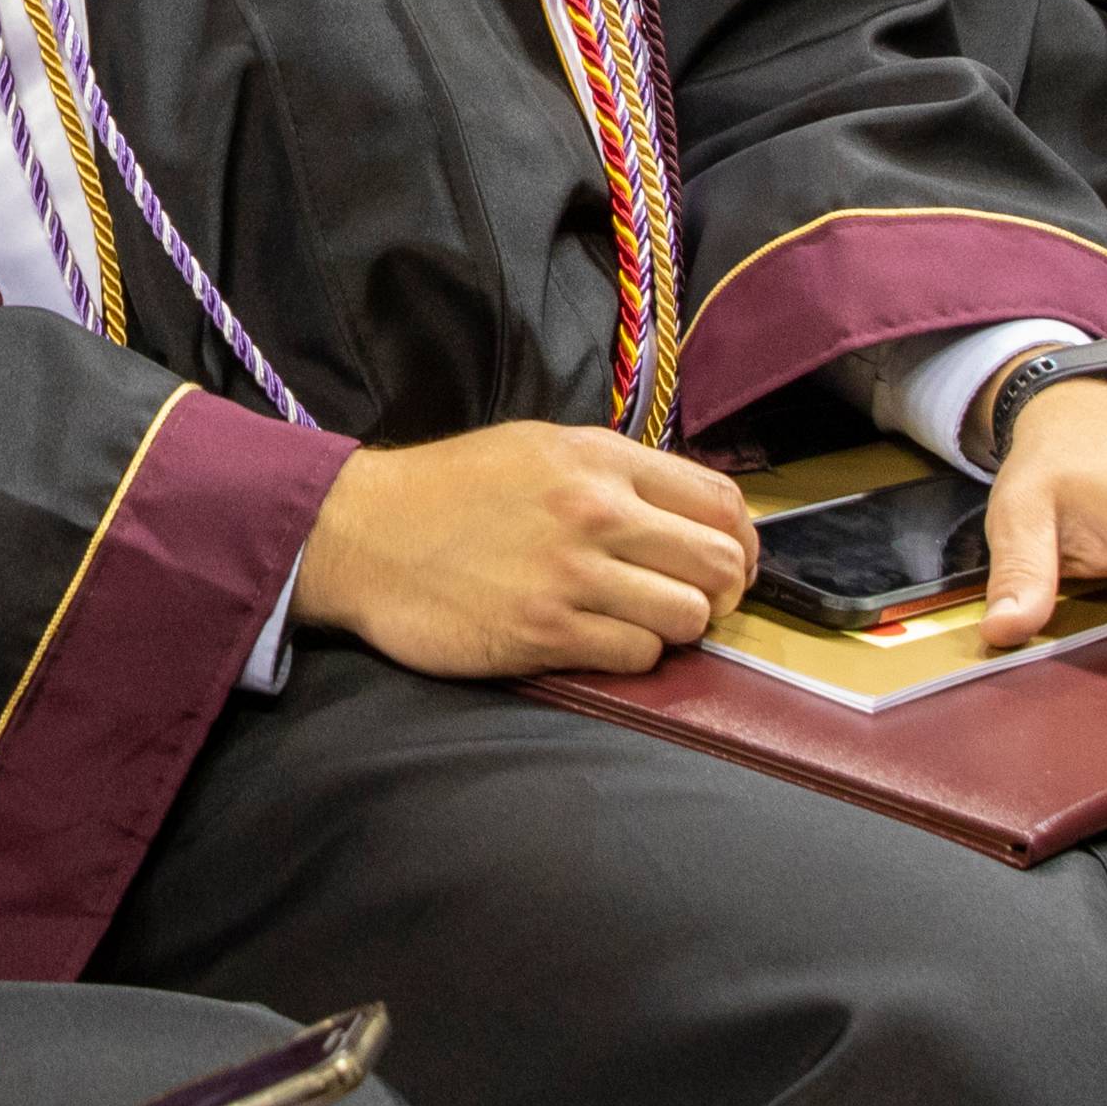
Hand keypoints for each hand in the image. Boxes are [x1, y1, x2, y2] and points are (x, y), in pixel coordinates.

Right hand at [290, 421, 752, 678]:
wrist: (363, 534)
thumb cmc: (451, 491)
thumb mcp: (540, 449)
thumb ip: (614, 472)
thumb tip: (684, 513)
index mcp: (601, 459)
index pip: (721, 502)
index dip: (743, 541)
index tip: (730, 563)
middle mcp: (596, 512)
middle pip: (720, 564)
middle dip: (721, 592)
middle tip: (693, 602)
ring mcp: (572, 575)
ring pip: (687, 617)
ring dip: (676, 628)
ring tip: (641, 622)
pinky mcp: (544, 632)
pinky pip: (635, 656)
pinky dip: (630, 655)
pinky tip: (598, 640)